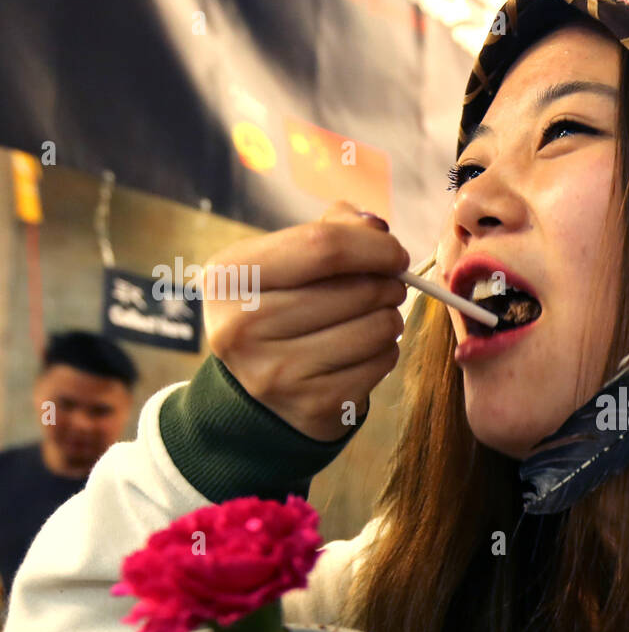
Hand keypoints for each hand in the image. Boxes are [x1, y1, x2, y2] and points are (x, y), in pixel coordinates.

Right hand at [201, 201, 409, 441]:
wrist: (257, 394)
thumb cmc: (281, 311)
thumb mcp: (283, 263)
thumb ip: (330, 230)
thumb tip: (374, 226)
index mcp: (230, 276)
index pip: (322, 246)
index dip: (373, 246)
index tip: (395, 253)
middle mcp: (241, 326)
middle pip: (357, 289)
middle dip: (388, 284)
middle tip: (387, 288)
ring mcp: (276, 371)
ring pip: (377, 327)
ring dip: (389, 318)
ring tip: (372, 318)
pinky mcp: (313, 404)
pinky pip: (382, 362)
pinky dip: (385, 351)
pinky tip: (363, 351)